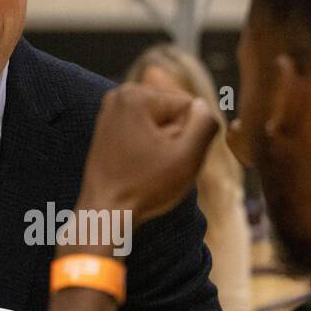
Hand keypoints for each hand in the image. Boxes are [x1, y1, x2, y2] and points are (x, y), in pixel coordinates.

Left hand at [78, 84, 220, 227]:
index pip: (189, 107)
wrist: (105, 214)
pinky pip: (145, 135)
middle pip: (173, 114)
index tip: (169, 160)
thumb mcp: (187, 155)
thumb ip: (205, 123)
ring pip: (161, 127)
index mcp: (135, 96)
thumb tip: (203, 106)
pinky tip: (139, 169)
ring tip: (148, 169)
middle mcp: (119, 97)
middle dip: (176, 141)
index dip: (190, 137)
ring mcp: (110, 113)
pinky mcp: (108, 130)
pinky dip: (149, 152)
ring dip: (164, 149)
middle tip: (158, 167)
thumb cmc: (144, 188)